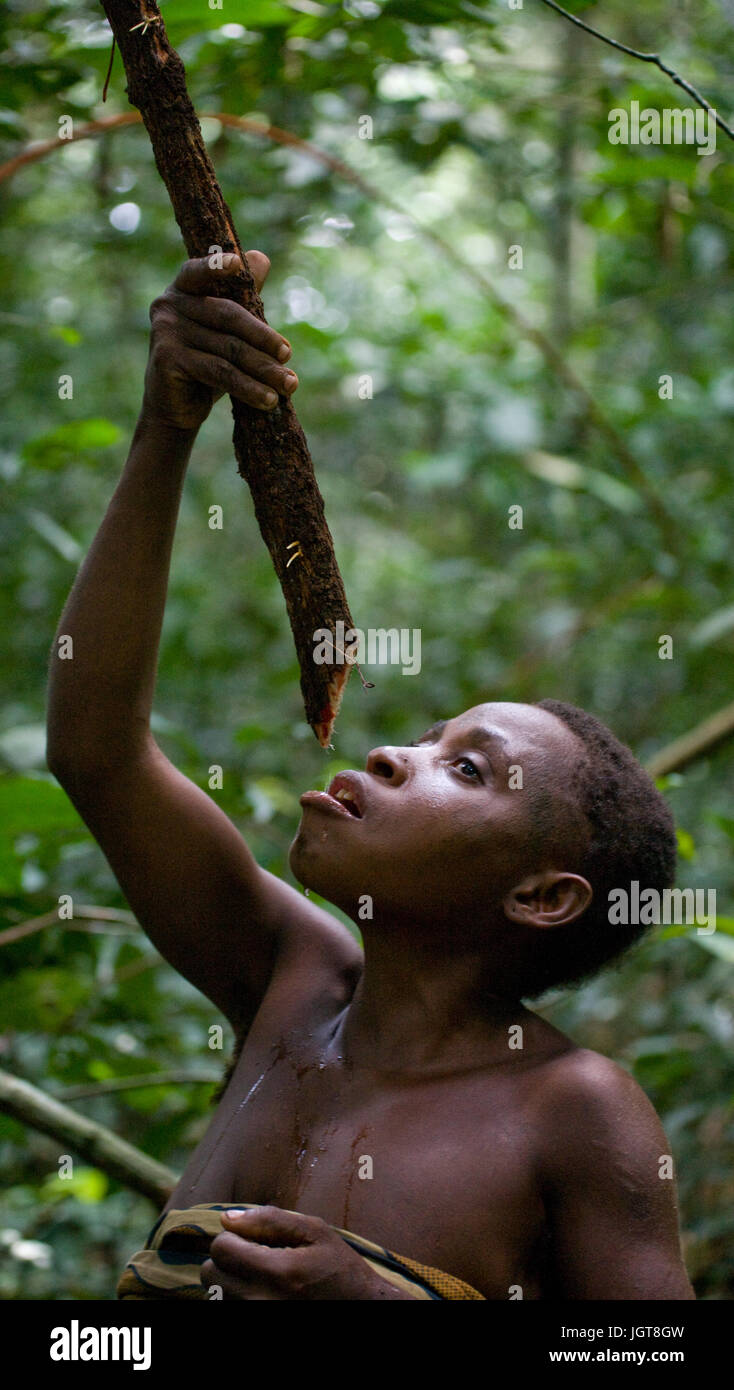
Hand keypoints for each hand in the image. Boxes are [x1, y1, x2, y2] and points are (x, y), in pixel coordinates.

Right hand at [141, 251, 298, 432]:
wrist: (176, 409)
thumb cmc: (205, 363)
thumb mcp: (225, 330)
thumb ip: (242, 296)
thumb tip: (262, 258)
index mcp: (183, 289)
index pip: (198, 271)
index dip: (216, 265)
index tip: (237, 264)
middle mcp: (168, 305)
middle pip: (228, 315)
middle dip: (263, 337)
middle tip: (289, 356)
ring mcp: (165, 331)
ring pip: (228, 348)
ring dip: (264, 369)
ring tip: (289, 385)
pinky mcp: (167, 359)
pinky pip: (219, 371)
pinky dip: (249, 388)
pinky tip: (268, 400)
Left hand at [200, 1206, 414, 1300]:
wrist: (361, 1310)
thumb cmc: (339, 1269)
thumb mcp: (315, 1232)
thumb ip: (269, 1220)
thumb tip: (227, 1218)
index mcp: (277, 1272)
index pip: (221, 1248)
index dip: (234, 1237)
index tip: (253, 1239)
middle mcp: (260, 1302)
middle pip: (210, 1274)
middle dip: (227, 1259)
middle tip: (254, 1258)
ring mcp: (257, 1318)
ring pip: (216, 1294)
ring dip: (231, 1281)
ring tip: (261, 1278)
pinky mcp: (257, 1330)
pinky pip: (228, 1309)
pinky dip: (238, 1298)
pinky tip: (262, 1293)